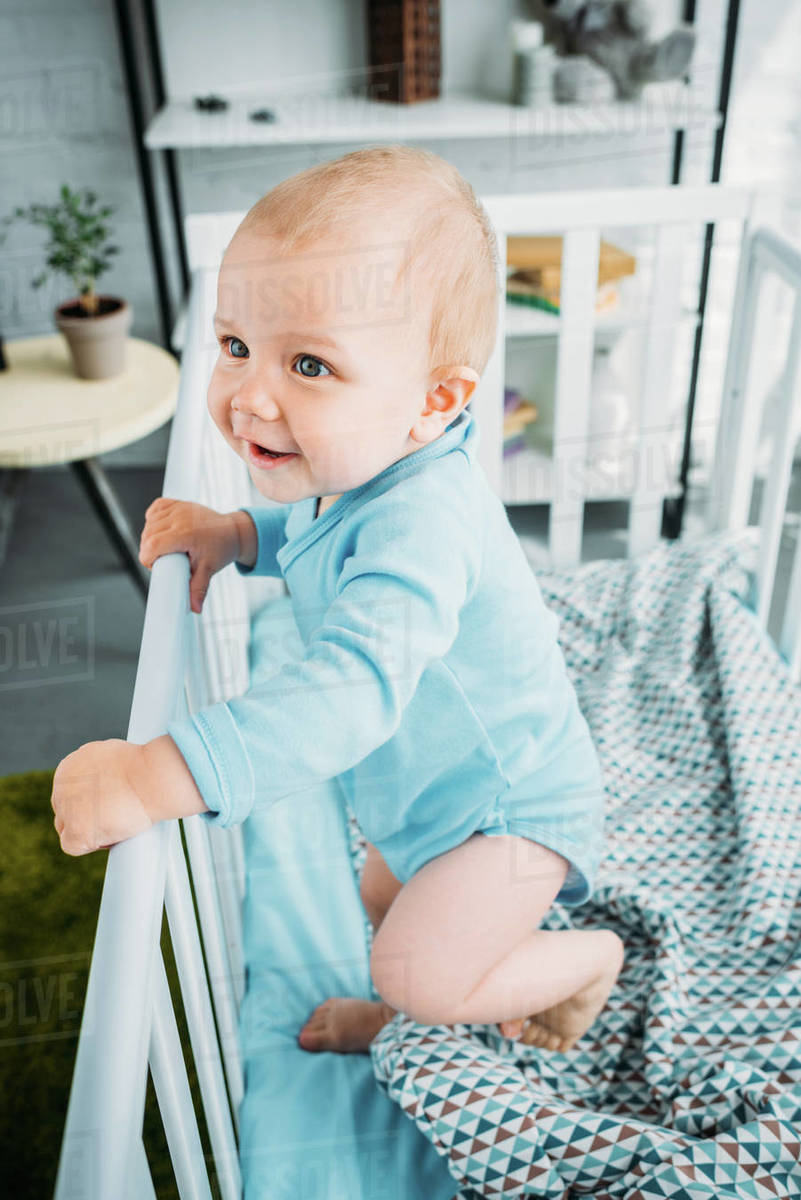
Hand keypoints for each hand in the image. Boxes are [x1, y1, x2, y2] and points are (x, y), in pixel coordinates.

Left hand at [51, 739, 153, 855]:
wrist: (150, 777)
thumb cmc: (144, 766)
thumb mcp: (115, 756)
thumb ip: (102, 771)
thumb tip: (110, 782)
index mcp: (70, 767)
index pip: (70, 792)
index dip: (89, 801)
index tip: (108, 804)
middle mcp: (62, 787)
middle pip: (67, 810)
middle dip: (88, 815)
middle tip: (114, 816)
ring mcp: (66, 810)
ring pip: (68, 829)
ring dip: (90, 830)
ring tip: (118, 824)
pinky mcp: (76, 831)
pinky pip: (73, 846)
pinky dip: (92, 844)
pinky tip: (112, 835)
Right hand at [139, 499, 249, 613]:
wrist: (233, 531)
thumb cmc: (221, 548)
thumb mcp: (208, 569)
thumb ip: (198, 589)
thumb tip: (194, 609)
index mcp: (186, 533)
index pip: (152, 544)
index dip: (147, 558)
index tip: (155, 566)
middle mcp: (180, 517)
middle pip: (148, 535)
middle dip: (149, 550)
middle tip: (164, 560)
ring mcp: (179, 508)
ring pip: (149, 523)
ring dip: (150, 536)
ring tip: (165, 547)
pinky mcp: (177, 503)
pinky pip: (155, 509)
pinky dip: (154, 520)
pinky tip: (162, 530)